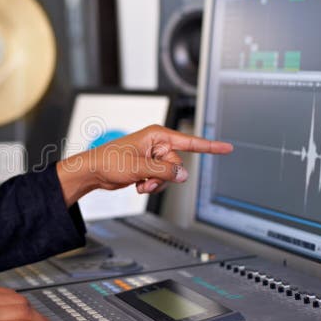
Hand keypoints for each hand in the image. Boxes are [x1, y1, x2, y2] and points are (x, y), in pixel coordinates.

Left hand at [56, 124, 232, 205]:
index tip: (226, 147)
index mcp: (157, 136)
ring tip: (140, 181)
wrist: (94, 171)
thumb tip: (183, 174)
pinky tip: (138, 183)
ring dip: (156, 183)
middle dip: (164, 176)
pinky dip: (151, 185)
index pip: (189, 141)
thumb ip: (164, 170)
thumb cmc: (109, 161)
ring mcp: (153, 157)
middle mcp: (157, 145)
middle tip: (147, 178)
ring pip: (170, 175)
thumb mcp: (139, 167)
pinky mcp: (148, 167)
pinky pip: (160, 180)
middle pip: (177, 164)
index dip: (210, 146)